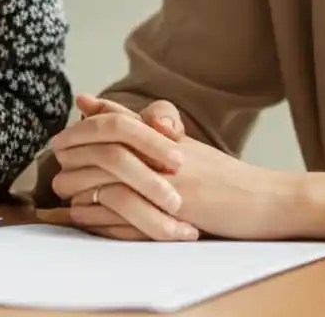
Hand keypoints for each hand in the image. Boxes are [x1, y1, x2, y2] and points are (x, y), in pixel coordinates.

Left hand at [42, 97, 300, 241]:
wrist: (266, 199)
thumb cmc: (222, 177)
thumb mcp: (183, 147)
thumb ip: (145, 129)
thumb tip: (95, 106)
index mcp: (163, 133)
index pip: (112, 122)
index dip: (82, 130)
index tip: (62, 139)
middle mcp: (161, 150)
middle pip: (99, 148)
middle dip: (71, 161)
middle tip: (58, 173)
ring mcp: (165, 177)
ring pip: (104, 178)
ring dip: (78, 189)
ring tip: (64, 198)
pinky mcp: (172, 205)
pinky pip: (122, 209)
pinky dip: (97, 215)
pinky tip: (83, 218)